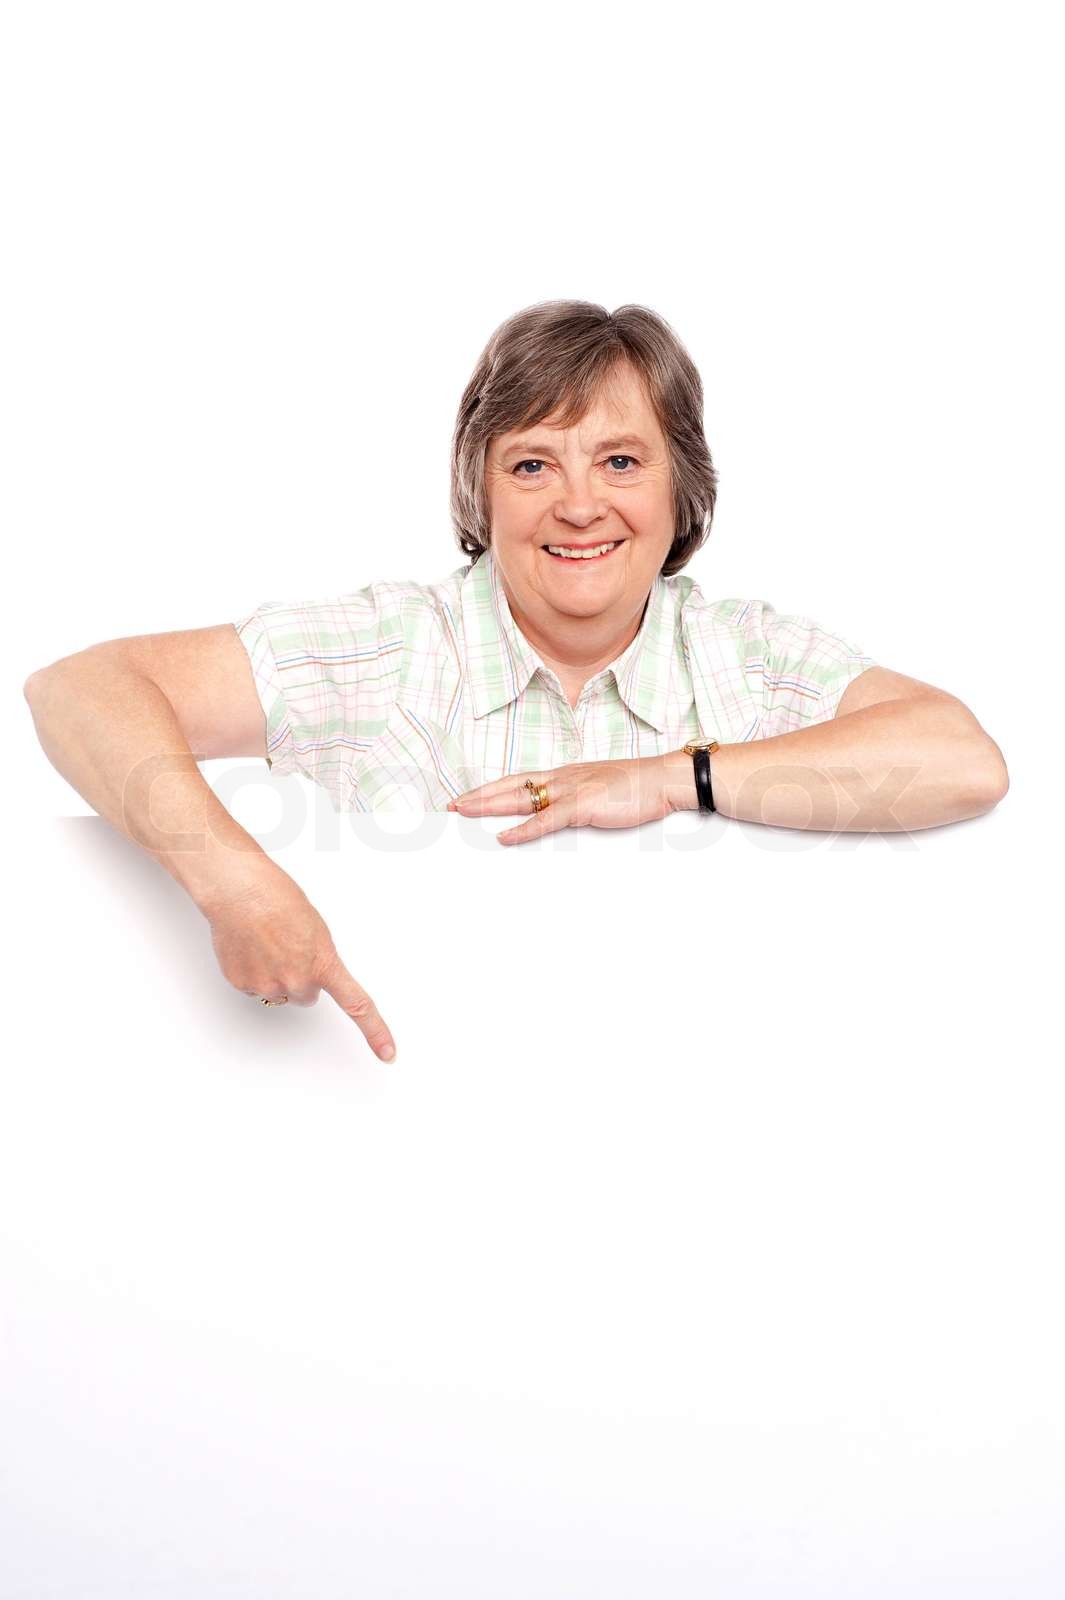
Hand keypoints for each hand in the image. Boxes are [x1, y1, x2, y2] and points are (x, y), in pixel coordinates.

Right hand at [206, 868, 396, 1060]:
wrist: (241, 892)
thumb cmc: (278, 899)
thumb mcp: (316, 930)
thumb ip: (320, 959)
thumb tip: (311, 972)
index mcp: (324, 964)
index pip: (357, 1005)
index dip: (375, 1031)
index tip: (388, 1053)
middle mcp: (298, 982)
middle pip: (307, 995)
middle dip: (300, 977)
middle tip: (288, 949)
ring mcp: (268, 986)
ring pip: (280, 993)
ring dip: (276, 976)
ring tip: (266, 944)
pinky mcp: (242, 985)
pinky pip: (254, 988)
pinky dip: (252, 972)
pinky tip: (250, 949)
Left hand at [447, 754, 680, 844]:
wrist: (664, 779)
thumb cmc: (637, 787)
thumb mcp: (599, 790)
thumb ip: (576, 800)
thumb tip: (558, 814)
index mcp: (566, 774)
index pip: (520, 779)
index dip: (492, 788)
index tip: (469, 797)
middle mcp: (562, 778)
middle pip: (511, 785)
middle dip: (479, 796)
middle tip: (451, 805)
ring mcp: (571, 790)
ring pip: (520, 797)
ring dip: (489, 805)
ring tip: (463, 812)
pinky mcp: (583, 805)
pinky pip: (546, 820)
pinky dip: (522, 830)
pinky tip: (504, 837)